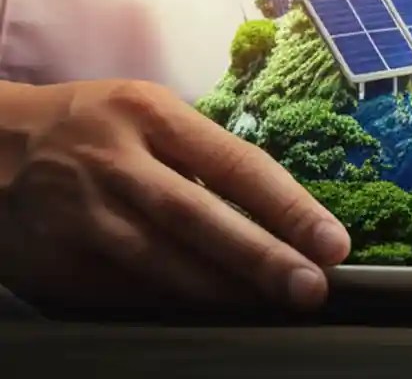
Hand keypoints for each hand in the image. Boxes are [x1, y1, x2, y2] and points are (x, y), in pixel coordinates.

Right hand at [0, 80, 349, 311]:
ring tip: (269, 309)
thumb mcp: (145, 115)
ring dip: (220, 291)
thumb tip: (283, 215)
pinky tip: (208, 321)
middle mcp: (115, 161)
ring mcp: (79, 214)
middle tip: (311, 287)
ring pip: (158, 262)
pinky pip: (122, 291)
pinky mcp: (53, 262)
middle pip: (198, 216)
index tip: (333, 242)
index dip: (289, 206)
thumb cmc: (87, 128)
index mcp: (150, 114)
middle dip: (261, 257)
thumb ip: (204, 158)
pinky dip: (168, 307)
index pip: (236, 164)